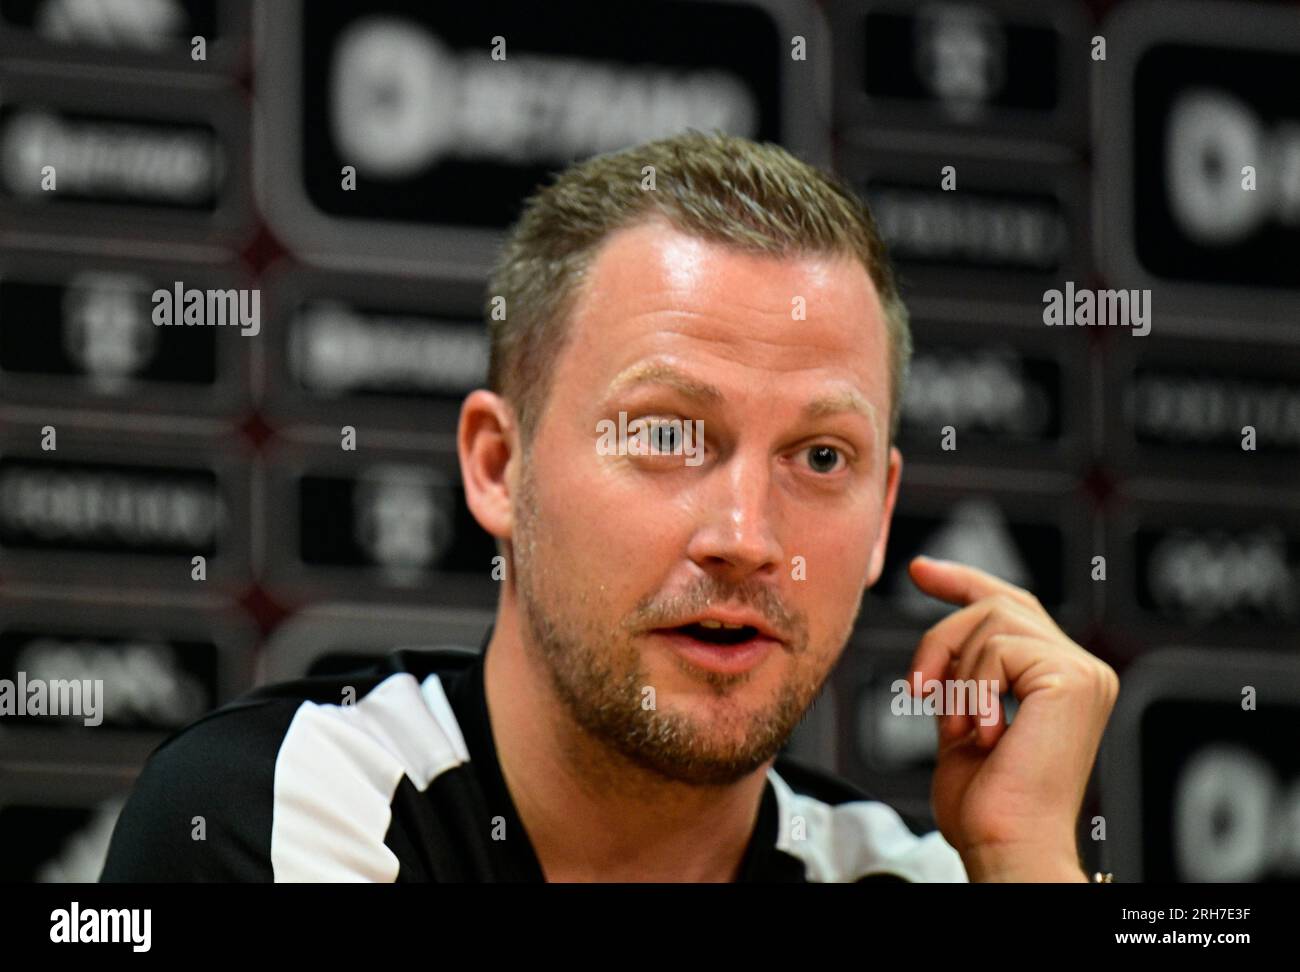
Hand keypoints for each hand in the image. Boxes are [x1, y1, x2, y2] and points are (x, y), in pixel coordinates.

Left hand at [906, 556, 1118, 881]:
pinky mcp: (1073, 678)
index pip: (1012, 606)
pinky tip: (983, 734)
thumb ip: (964, 677)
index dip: (964, 581)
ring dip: (955, 673)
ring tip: (960, 727)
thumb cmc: (986, 805)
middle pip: (995, 605)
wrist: (1006, 844)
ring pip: (990, 621)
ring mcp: (1083, 672)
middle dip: (942, 636)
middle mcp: (1083, 670)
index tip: (918, 570)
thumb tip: (946, 639)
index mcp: (1062, 680)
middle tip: (917, 688)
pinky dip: (972, 689)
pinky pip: (998, 648)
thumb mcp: (964, 722)